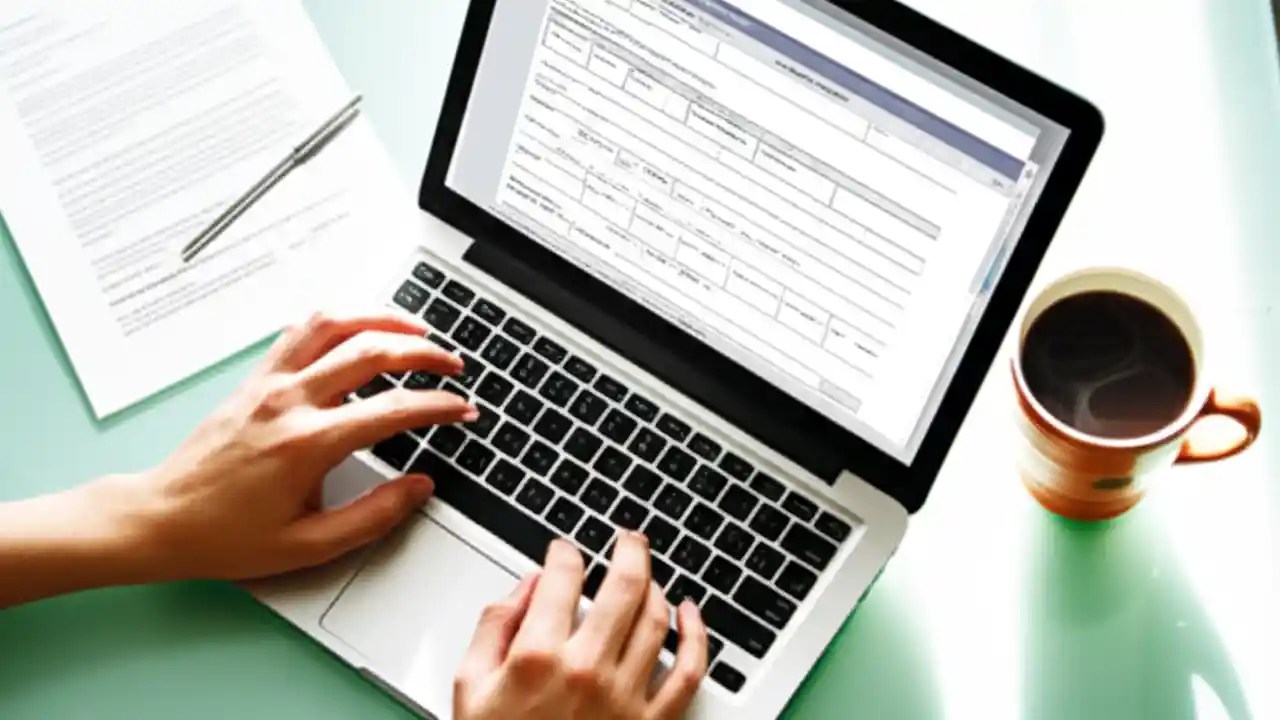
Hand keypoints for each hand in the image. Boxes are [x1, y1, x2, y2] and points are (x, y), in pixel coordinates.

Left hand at [103, 311, 474, 581]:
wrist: (161, 520)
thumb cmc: (225, 537)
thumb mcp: (309, 545)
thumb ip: (373, 516)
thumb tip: (418, 488)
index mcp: (307, 444)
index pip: (392, 410)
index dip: (438, 406)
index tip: (462, 411)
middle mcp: (288, 402)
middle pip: (370, 351)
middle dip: (424, 351)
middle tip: (452, 364)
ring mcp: (268, 384)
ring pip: (333, 324)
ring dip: (380, 318)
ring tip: (415, 329)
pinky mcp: (254, 380)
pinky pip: (300, 331)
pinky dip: (338, 320)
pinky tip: (357, 329)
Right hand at [454, 534, 707, 719]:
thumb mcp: (469, 686)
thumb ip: (494, 626)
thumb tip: (525, 585)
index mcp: (537, 656)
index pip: (562, 576)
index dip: (564, 552)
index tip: (564, 550)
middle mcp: (586, 670)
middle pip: (624, 586)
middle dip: (629, 550)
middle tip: (628, 539)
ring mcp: (624, 698)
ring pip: (657, 620)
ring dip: (656, 586)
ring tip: (648, 574)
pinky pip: (687, 672)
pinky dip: (697, 637)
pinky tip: (692, 615)